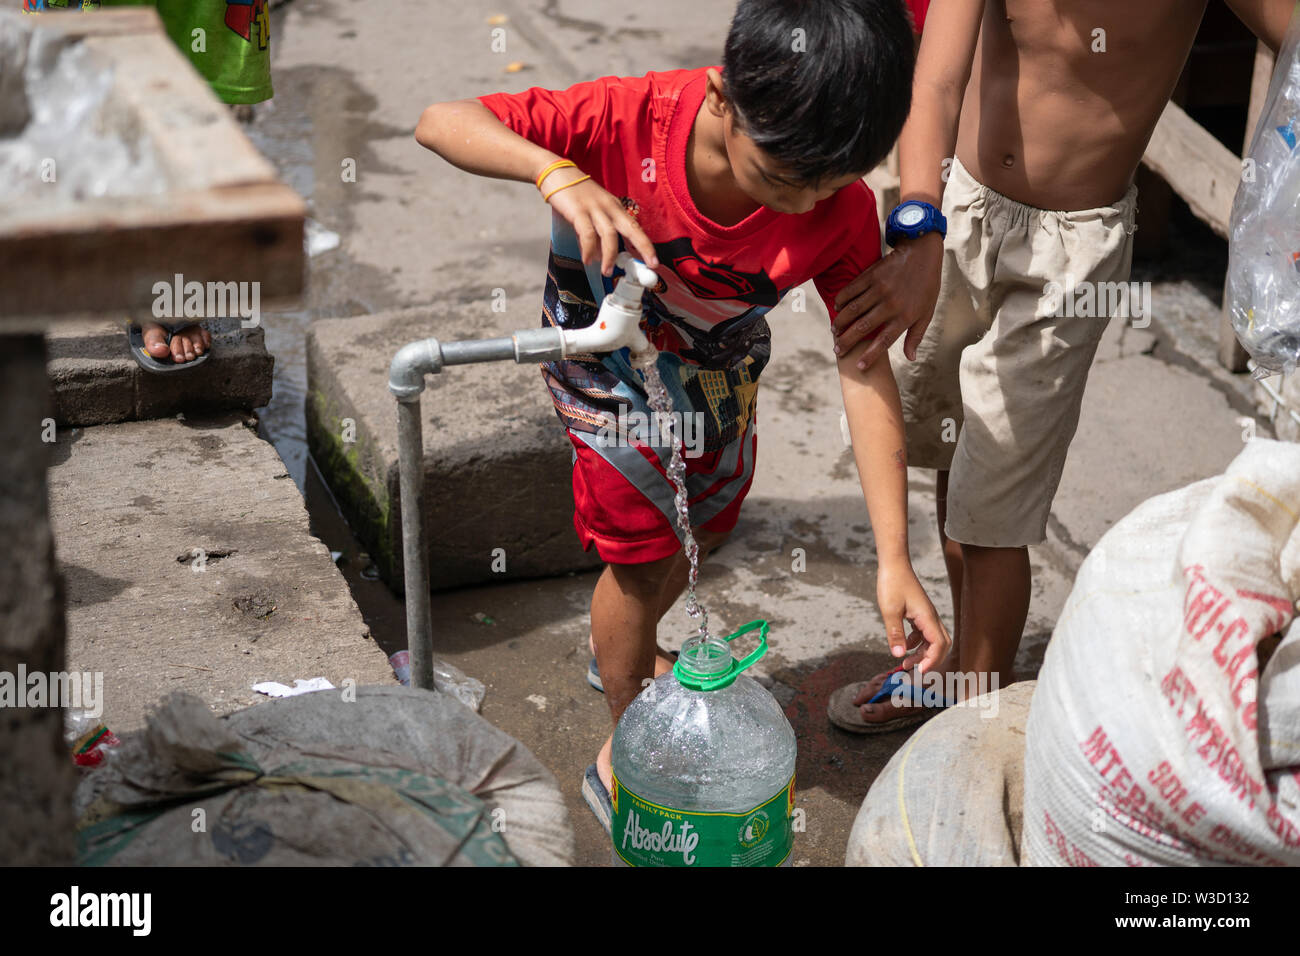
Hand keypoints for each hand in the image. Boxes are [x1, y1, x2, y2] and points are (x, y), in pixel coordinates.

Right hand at [541, 169, 658, 276]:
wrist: (557, 174)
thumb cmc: (575, 194)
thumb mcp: (593, 211)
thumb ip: (598, 233)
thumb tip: (601, 257)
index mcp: (615, 208)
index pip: (635, 228)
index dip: (646, 245)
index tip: (654, 262)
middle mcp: (609, 208)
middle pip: (631, 228)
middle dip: (643, 247)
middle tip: (650, 265)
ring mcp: (595, 209)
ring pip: (609, 234)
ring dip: (610, 256)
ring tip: (607, 271)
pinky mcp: (578, 211)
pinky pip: (587, 234)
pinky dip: (588, 249)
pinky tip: (588, 260)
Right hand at [832, 231, 942, 370]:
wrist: (922, 253)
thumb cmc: (926, 286)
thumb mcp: (926, 313)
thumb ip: (916, 336)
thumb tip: (910, 357)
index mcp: (905, 316)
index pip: (884, 341)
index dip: (871, 355)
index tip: (859, 366)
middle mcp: (891, 304)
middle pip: (863, 327)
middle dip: (847, 341)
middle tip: (837, 350)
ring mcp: (880, 288)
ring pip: (853, 309)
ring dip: (841, 322)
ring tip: (834, 331)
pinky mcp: (872, 275)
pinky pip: (851, 290)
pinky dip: (841, 300)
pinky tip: (836, 308)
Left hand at [875, 559, 949, 674]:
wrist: (893, 564)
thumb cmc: (892, 584)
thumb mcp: (890, 611)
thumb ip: (895, 634)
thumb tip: (899, 656)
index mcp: (927, 617)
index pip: (939, 644)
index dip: (932, 660)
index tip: (920, 671)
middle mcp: (930, 617)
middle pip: (941, 644)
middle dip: (930, 659)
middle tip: (915, 670)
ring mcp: (925, 614)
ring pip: (932, 639)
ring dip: (922, 652)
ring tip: (905, 662)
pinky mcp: (919, 612)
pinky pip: (923, 632)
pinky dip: (916, 642)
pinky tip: (904, 645)